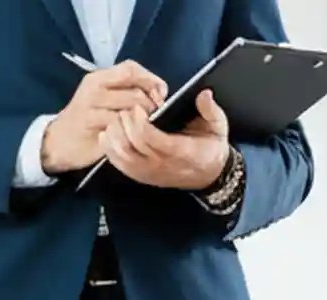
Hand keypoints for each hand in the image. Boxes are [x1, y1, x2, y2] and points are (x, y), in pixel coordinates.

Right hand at [41, 60, 168, 174]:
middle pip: (134, 89)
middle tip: (154, 115)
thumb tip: (158, 91)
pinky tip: (130, 135)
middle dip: (151, 103)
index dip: (151, 79)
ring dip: (142, 118)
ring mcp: (91, 105)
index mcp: (98, 77)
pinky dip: (130, 129)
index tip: (161, 94)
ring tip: (142, 126)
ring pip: (130, 106)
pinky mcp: (91, 123)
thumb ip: (126, 91)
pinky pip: (120, 123)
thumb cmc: (86, 121)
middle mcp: (94, 87)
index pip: (131, 68)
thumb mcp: (103, 99)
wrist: (58, 143)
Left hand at [100, 89, 229, 189]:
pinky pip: (119, 165)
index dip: (138, 121)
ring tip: (116, 120)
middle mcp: (160, 164)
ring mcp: (149, 173)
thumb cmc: (211, 147)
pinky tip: (108, 135)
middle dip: (123, 125)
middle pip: (130, 146)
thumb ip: (211, 110)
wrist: (209, 175)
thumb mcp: (217, 127)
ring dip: (114, 137)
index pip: (149, 137)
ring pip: (121, 157)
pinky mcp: (141, 177)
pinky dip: (110, 150)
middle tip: (124, 110)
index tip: (137, 106)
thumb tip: (203, 94)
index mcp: (179, 151)